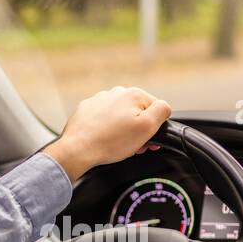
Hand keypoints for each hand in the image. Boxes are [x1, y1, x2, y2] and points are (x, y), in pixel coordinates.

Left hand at [42, 86, 170, 181]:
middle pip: (137, 112)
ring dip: (123, 130)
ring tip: (117, 145)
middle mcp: (117, 92)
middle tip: (133, 146)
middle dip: (138, 130)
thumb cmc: (111, 141)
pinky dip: (106, 129)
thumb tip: (164, 107)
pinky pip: (104, 119)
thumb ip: (162, 111)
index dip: (154, 128)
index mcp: (134, 94)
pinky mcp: (87, 109)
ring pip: (120, 116)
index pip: (156, 110)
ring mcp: (100, 99)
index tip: (146, 141)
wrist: (78, 149)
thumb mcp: (147, 127)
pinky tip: (104, 139)